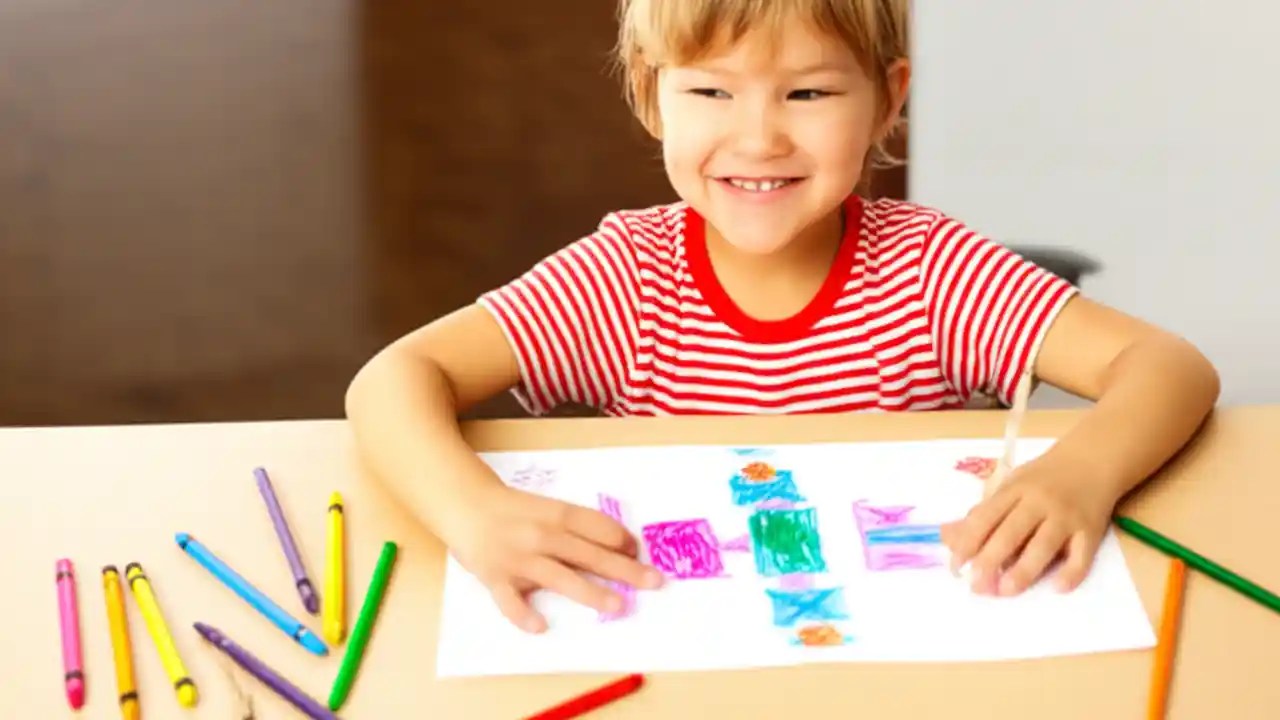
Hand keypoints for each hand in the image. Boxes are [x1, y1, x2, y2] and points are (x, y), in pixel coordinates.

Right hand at [448, 483, 662, 632]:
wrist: (464, 504)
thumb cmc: (512, 508)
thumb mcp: (546, 507)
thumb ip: (573, 527)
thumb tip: (614, 547)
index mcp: (556, 513)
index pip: (597, 527)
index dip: (622, 539)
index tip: (638, 552)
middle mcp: (541, 535)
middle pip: (589, 554)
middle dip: (625, 569)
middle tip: (653, 582)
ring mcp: (519, 558)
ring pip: (561, 578)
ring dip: (592, 592)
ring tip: (618, 605)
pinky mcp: (495, 577)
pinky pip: (511, 601)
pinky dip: (524, 615)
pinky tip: (541, 627)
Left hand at [940, 455, 1116, 595]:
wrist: (1093, 459)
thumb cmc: (1043, 478)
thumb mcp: (1011, 485)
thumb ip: (983, 511)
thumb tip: (947, 537)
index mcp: (1015, 489)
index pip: (986, 517)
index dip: (968, 542)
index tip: (956, 566)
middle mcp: (1039, 502)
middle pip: (1011, 532)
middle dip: (990, 559)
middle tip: (976, 585)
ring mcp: (1067, 517)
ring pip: (1043, 545)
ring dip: (1023, 570)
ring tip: (1005, 591)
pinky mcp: (1091, 531)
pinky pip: (1082, 555)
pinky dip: (1071, 572)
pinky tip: (1056, 588)